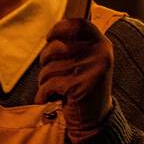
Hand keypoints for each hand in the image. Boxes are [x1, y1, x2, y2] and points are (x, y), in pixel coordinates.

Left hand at [36, 18, 113, 142]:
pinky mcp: (79, 86)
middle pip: (56, 46)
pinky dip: (42, 93)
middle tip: (50, 72)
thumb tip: (53, 34)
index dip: (59, 28)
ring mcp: (90, 69)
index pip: (78, 23)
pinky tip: (47, 98)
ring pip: (49, 67)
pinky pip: (48, 84)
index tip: (50, 37)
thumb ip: (76, 45)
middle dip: (45, 60)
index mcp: (101, 43)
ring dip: (44, 80)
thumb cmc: (85, 87)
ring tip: (54, 88)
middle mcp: (99, 53)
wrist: (95, 119)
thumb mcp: (88, 61)